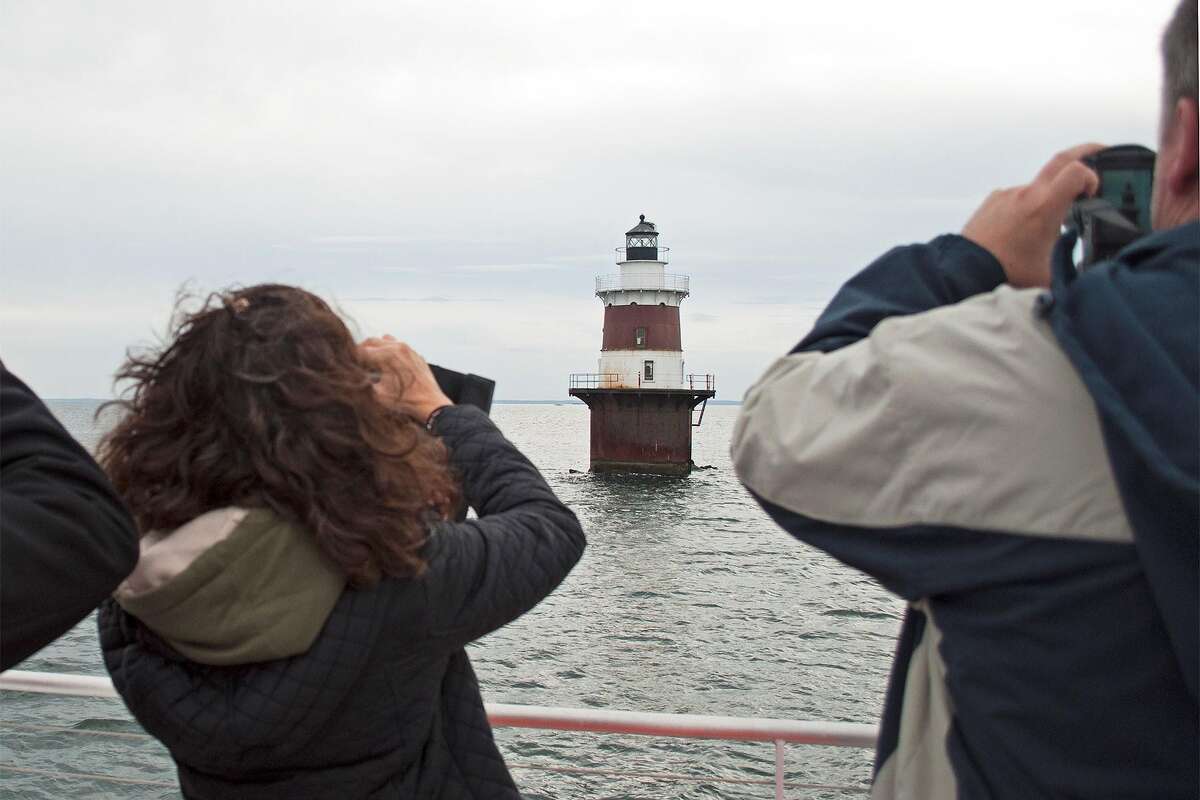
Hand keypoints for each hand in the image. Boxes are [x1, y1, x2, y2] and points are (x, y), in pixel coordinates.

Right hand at [359, 336, 451, 421]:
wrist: (430, 404)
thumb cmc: (404, 401)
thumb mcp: (377, 395)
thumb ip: (363, 382)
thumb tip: (352, 376)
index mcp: (385, 355)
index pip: (360, 351)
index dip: (352, 359)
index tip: (350, 367)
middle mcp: (397, 347)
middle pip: (371, 341)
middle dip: (362, 351)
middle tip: (358, 364)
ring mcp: (408, 348)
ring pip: (385, 340)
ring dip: (376, 348)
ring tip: (373, 362)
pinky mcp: (415, 353)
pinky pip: (398, 345)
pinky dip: (390, 351)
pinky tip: (389, 365)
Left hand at [962, 143, 1104, 287]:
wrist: (965, 270)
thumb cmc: (1005, 272)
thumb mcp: (1050, 274)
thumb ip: (1072, 266)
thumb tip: (1088, 269)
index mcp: (1044, 206)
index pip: (1077, 171)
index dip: (1092, 176)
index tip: (1093, 192)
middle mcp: (1026, 194)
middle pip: (1061, 159)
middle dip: (1085, 152)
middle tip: (1101, 152)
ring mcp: (1007, 195)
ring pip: (1038, 186)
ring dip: (1049, 197)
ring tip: (1047, 225)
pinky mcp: (992, 201)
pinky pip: (1017, 197)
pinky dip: (1027, 207)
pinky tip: (1024, 229)